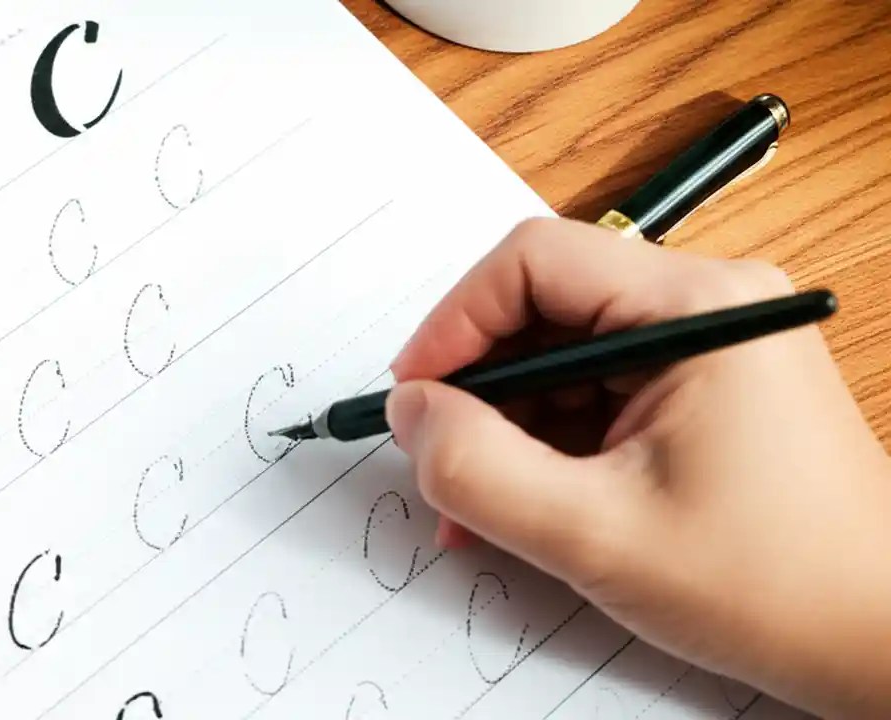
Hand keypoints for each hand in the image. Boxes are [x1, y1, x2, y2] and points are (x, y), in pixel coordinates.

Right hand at [386, 218, 890, 719]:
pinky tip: (526, 500)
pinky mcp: (704, 384)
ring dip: (508, 423)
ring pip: (564, 353)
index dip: (454, 324)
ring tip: (479, 505)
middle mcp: (708, 304)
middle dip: (478, 387)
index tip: (414, 395)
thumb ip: (478, 470)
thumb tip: (410, 414)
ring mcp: (710, 343)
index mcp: (698, 307)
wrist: (884, 640)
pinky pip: (597, 388)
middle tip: (437, 457)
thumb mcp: (596, 534)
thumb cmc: (777, 586)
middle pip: (545, 306)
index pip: (534, 262)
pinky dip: (549, 440)